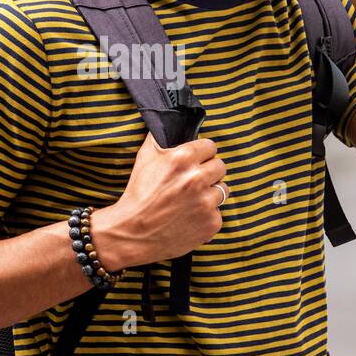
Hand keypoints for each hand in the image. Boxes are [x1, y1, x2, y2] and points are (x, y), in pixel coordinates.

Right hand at [90, 132, 228, 270]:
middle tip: (194, 182)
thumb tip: (168, 122)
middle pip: (220, 166)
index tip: (196, 162)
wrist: (132, 233)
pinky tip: (190, 218)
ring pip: (223, 190)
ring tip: (191, 201)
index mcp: (182, 158)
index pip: (210, 147)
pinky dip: (207, 216)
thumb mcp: (144, 158)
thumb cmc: (137, 195)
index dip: (202, 154)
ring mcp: (206, 202)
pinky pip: (218, 213)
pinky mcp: (211, 222)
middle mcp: (197, 178)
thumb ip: (160, 138)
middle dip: (209, 172)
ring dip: (210, 194)